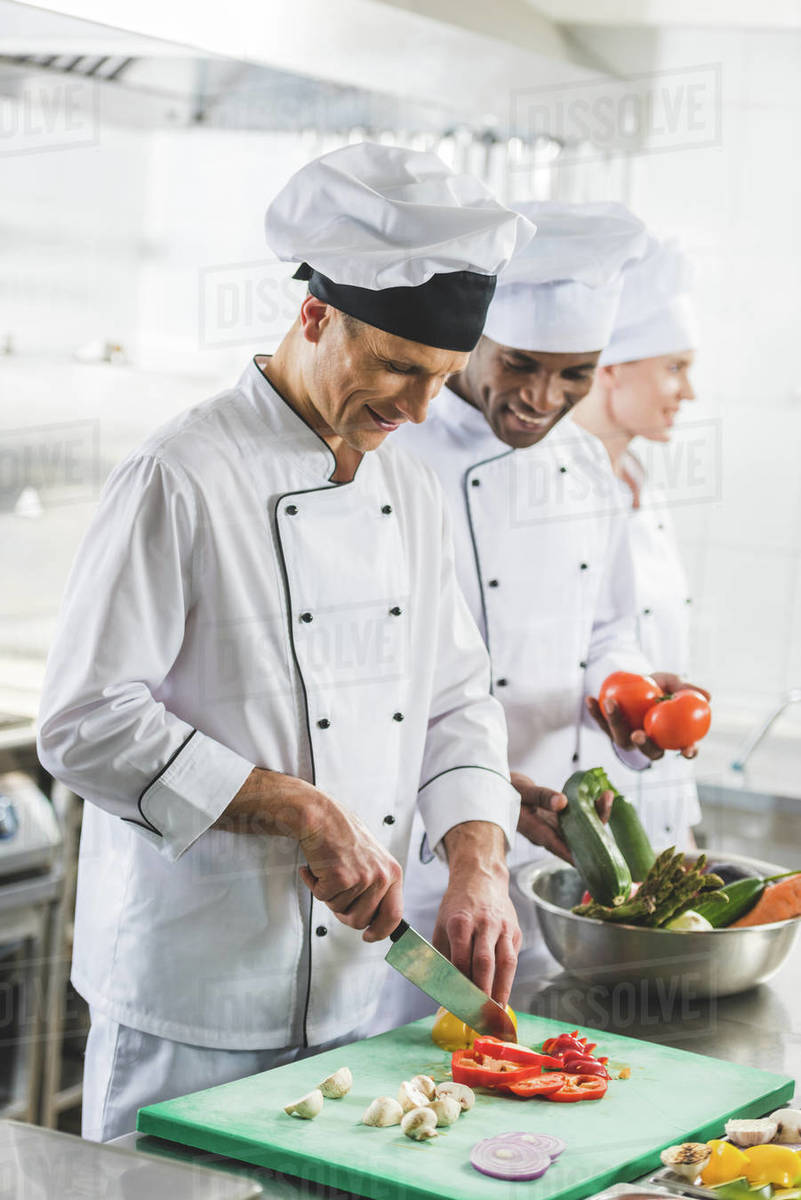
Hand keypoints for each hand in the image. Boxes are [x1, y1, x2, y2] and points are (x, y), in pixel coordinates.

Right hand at [218, 768, 402, 942]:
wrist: (321, 816)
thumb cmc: (342, 836)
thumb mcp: (372, 860)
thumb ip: (376, 887)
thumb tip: (374, 920)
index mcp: (392, 872)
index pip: (394, 915)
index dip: (381, 931)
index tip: (370, 936)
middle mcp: (381, 876)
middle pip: (362, 920)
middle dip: (344, 912)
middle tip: (337, 891)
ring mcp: (362, 877)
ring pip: (340, 910)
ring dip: (329, 896)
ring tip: (330, 872)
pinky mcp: (341, 877)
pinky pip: (323, 898)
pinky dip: (315, 885)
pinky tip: (318, 867)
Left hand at [432, 821, 519, 1006]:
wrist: (481, 878)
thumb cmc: (457, 907)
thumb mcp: (441, 925)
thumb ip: (442, 955)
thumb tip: (441, 990)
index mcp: (460, 921)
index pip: (461, 959)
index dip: (460, 985)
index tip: (458, 1006)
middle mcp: (484, 923)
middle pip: (485, 962)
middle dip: (483, 992)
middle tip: (480, 1017)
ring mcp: (502, 927)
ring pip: (505, 962)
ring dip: (502, 990)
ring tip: (497, 1014)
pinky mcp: (515, 931)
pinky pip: (512, 958)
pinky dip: (509, 979)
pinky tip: (503, 996)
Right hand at [512, 772, 611, 861]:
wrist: (500, 788)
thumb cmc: (506, 791)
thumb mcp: (521, 792)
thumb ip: (540, 797)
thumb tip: (563, 802)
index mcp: (536, 831)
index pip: (559, 845)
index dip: (576, 854)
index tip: (594, 861)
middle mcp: (548, 832)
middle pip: (575, 837)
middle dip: (594, 825)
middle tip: (605, 804)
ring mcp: (553, 826)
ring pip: (579, 827)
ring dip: (594, 814)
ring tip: (606, 796)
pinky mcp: (557, 818)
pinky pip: (576, 817)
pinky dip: (587, 808)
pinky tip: (597, 797)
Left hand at [587, 671, 710, 759]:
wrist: (635, 680)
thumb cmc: (659, 684)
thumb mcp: (672, 682)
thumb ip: (686, 689)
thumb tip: (707, 697)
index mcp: (671, 736)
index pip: (685, 748)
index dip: (689, 752)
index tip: (688, 749)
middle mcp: (650, 742)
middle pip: (650, 752)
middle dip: (644, 746)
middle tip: (637, 734)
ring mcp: (629, 739)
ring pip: (622, 739)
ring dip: (615, 723)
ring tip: (611, 703)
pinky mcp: (610, 730)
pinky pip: (602, 723)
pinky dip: (595, 711)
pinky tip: (590, 699)